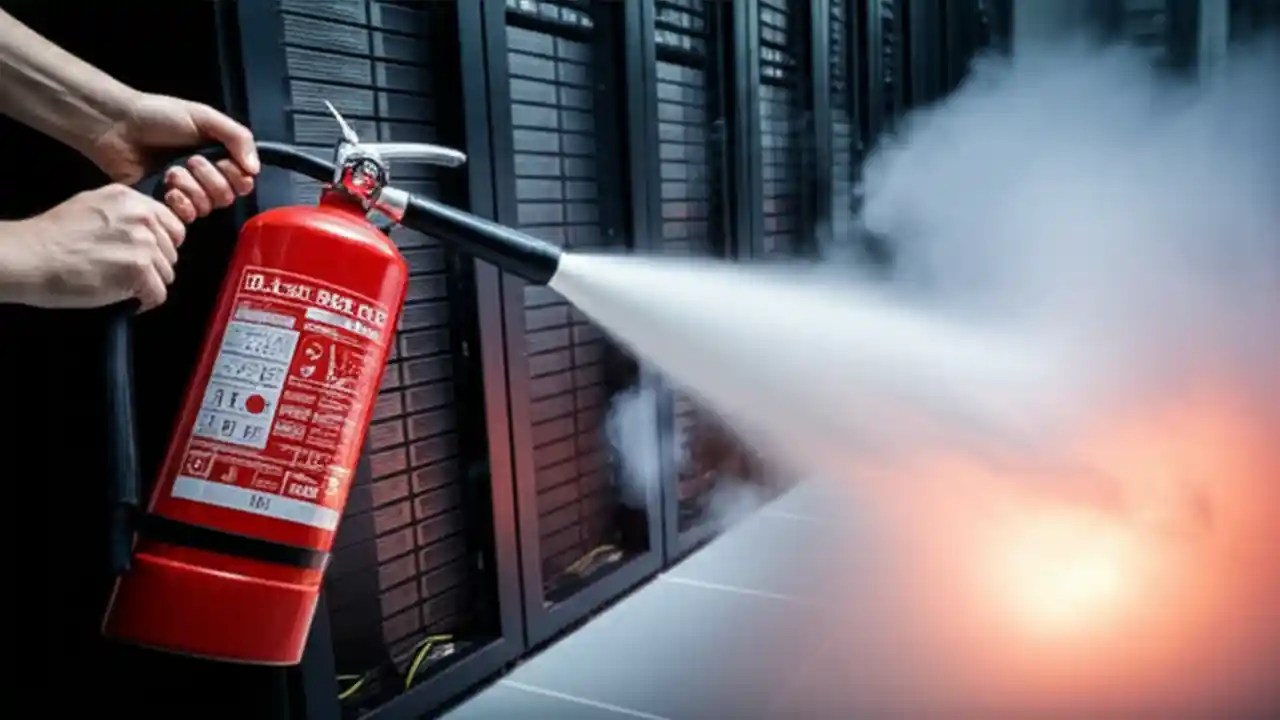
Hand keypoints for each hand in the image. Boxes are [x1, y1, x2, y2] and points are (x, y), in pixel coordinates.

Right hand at [0, 184, 184, 311]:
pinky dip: (144, 302)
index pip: (172, 226)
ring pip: (166, 274)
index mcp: (131, 199)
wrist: (30, 257)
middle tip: (126, 273)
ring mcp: (143, 243)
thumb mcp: (91, 207)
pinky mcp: (140, 269)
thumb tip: (145, 230)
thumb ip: (123, 215)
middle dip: (153, 266)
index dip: (160, 245)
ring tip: (120, 285)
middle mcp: (142, 217)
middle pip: (171, 252)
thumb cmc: (50, 238)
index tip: (145, 256)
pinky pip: (158, 294)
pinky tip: (125, 299)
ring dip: (148, 284)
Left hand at [83, 92, 258, 222]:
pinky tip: (166, 191)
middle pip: (228, 196)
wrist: (117, 126)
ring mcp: (187, 193)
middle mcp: (206, 177)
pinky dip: (180, 205)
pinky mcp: (167, 206)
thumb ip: (237, 137)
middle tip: (189, 162)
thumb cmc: (158, 116)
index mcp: (219, 156)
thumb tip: (255, 169)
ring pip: (208, 207)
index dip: (236, 176)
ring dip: (191, 189)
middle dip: (210, 180)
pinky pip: (188, 217)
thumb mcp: (203, 116)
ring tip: (170, 173)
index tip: (221, 161)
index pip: (244, 180)